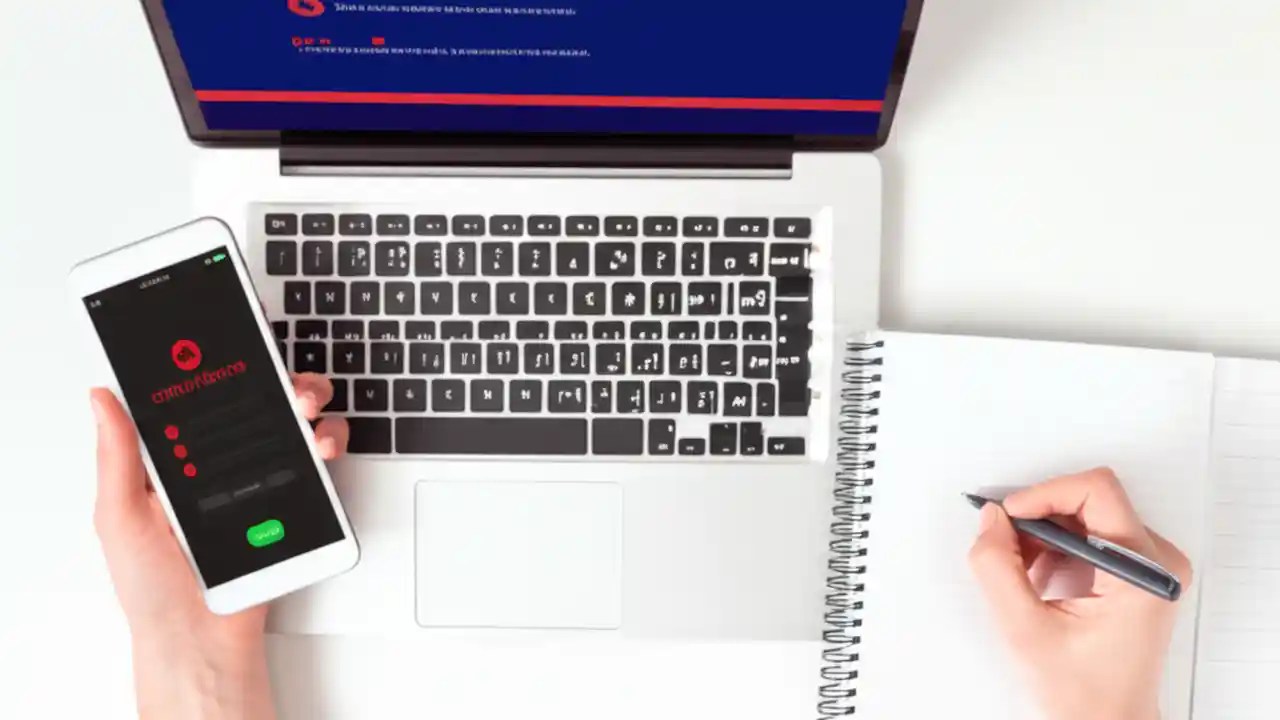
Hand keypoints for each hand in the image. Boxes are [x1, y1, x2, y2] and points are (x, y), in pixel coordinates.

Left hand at [91, 374, 347, 719]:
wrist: (201, 639)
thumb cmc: (152, 588)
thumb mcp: (119, 516)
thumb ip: (116, 456)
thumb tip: (101, 399)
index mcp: (179, 460)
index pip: (202, 398)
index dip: (219, 366)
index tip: (230, 345)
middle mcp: (224, 463)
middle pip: (260, 399)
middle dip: (278, 376)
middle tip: (282, 382)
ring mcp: (263, 480)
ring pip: (297, 421)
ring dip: (310, 400)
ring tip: (306, 409)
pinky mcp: (295, 502)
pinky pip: (320, 462)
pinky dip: (328, 443)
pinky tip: (319, 447)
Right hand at [967, 468, 1191, 719]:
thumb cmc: (1083, 694)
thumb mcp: (1024, 630)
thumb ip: (998, 568)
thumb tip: (992, 521)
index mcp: (1143, 574)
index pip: (1096, 491)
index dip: (1044, 494)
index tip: (1010, 515)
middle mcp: (1157, 562)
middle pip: (1088, 499)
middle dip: (1038, 518)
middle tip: (1007, 546)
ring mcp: (1150, 565)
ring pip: (1084, 514)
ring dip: (1044, 536)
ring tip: (1025, 575)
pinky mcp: (1135, 571)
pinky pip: (1089, 533)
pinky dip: (1054, 548)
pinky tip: (1040, 580)